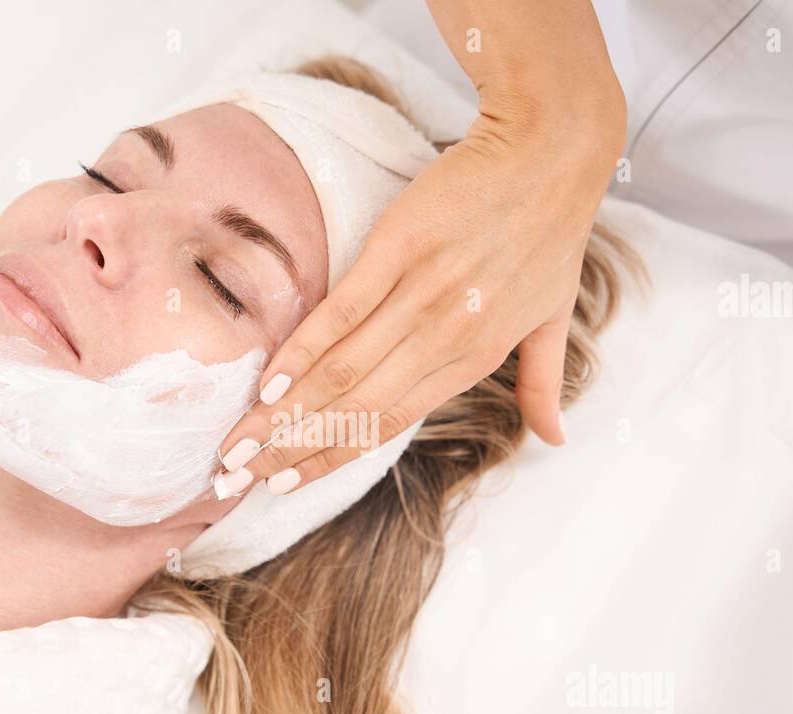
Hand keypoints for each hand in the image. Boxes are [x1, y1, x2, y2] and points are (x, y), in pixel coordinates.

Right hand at [214, 101, 619, 494]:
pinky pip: (343, 311)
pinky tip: (270, 380)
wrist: (551, 150)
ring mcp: (419, 295)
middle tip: (236, 475)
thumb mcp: (553, 319)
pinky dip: (305, 349)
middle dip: (290, 449)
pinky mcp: (398, 248)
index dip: (331, 458)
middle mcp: (442, 339)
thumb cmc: (551, 232)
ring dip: (283, 412)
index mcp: (472, 361)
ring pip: (341, 371)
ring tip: (236, 442)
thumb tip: (556, 441)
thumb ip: (541, 384)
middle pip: (353, 409)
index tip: (284, 485)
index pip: (387, 425)